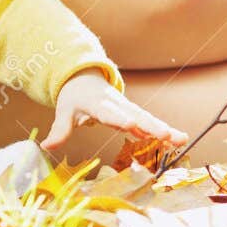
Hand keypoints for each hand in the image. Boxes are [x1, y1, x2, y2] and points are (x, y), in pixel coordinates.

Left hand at [44, 71, 186, 152]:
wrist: (85, 79)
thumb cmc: (74, 98)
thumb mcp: (64, 111)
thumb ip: (59, 130)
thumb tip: (46, 146)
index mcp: (97, 103)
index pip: (108, 112)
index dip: (119, 118)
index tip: (131, 125)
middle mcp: (116, 104)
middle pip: (135, 115)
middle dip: (151, 126)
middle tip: (167, 135)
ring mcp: (128, 108)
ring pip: (147, 118)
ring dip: (163, 129)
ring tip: (180, 139)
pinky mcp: (135, 113)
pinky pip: (150, 123)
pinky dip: (164, 131)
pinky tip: (178, 141)